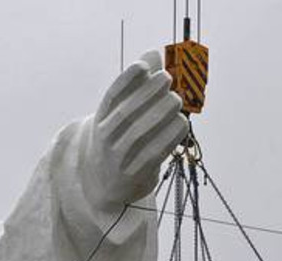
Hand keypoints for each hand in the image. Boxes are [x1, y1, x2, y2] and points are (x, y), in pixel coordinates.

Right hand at [85, 50, 188, 210]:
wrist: (103, 184)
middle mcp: (105, 139)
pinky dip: (170, 136)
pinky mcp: (135, 174)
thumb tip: (153, 53)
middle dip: (149, 93)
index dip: (127, 79)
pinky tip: (182, 122)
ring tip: (176, 99)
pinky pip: (155, 152)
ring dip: (162, 113)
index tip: (144, 66)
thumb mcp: (120, 114)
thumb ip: (137, 86)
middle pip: (127, 113)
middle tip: (167, 79)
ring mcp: (119, 158)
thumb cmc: (118, 140)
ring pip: (140, 133)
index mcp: (99, 121)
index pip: (111, 97)